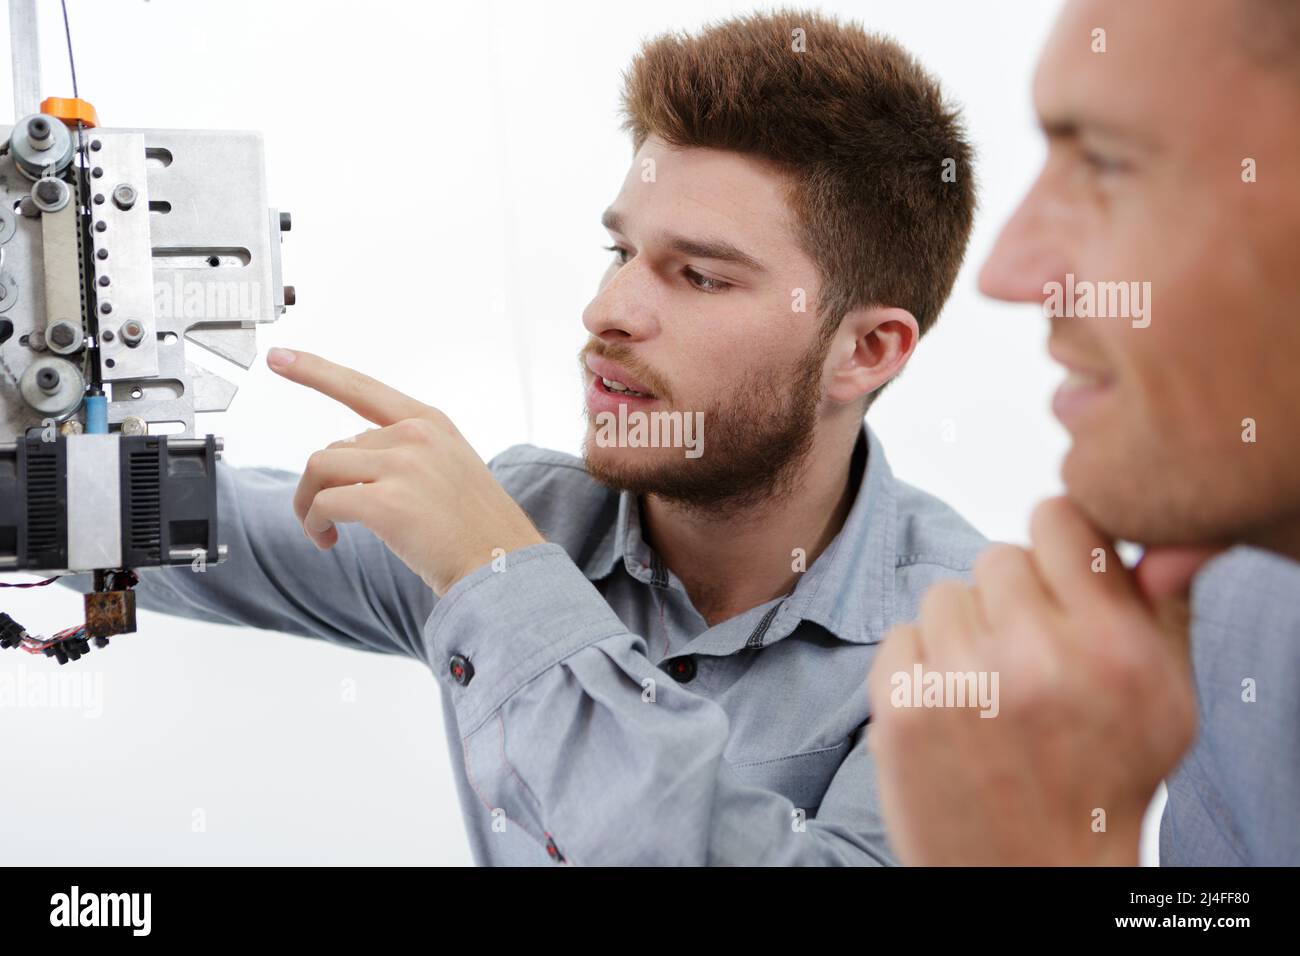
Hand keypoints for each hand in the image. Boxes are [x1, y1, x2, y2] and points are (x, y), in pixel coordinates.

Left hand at [266, 347, 544, 595]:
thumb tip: (349, 459)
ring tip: (324, 530)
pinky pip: (322, 502)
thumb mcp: (450, 467)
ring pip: (319, 469)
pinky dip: (314, 523)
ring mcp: (402, 466)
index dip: (315, 370)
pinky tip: (328, 541)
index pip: (362, 388)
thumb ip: (406, 452)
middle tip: (327, 519)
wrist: (503, 565)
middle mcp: (415, 435)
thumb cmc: (476, 528)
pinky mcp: (386, 502)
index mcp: (431, 422)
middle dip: (320, 484)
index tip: (278, 357)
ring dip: (308, 502)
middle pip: (334, 446)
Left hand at [866, 496, 1219, 864]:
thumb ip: (1158, 608)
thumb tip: (1145, 539)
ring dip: (962, 634)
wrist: (1035, 874)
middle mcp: (1037, 656)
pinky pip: (899, 637)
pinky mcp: (903, 708)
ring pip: (943, 596)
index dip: (1056, 544)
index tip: (1055, 578)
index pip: (1058, 519)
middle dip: (1010, 600)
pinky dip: (919, 668)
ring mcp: (962, 682)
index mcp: (1111, 645)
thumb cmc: (1104, 782)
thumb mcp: (1167, 699)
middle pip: (997, 558)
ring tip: (989, 692)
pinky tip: (950, 712)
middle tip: (1026, 658)